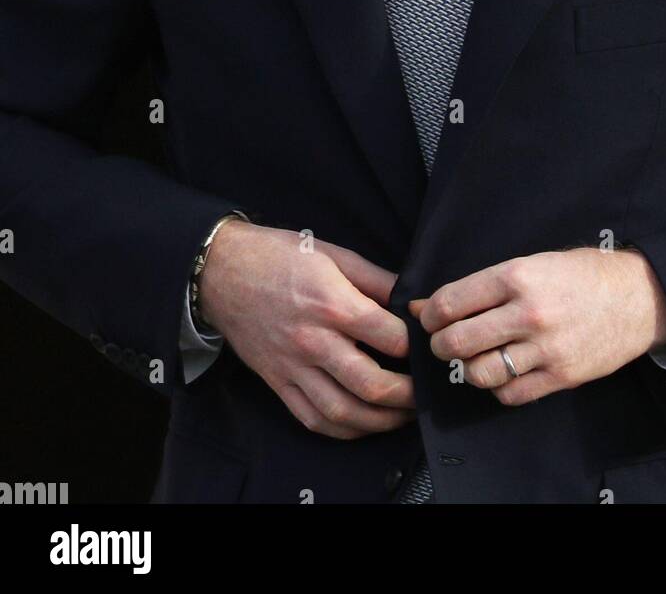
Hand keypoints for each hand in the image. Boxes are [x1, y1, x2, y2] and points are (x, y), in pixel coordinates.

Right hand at [199, 220, 415, 437]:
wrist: (222, 272)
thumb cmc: (278, 256)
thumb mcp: (333, 254)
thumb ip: (375, 279)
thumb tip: (410, 300)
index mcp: (332, 304)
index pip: (389, 338)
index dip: (416, 345)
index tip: (426, 345)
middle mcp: (314, 341)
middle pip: (371, 385)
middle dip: (407, 395)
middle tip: (424, 391)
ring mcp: (293, 367)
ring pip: (343, 412)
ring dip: (380, 422)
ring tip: (402, 415)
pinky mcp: (277, 382)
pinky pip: (312, 419)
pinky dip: (343, 430)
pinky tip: (362, 424)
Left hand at [408, 246, 665, 405]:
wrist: (638, 297)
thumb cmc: (582, 274)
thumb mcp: (533, 262)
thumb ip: (485, 284)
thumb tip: (431, 304)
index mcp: (518, 276)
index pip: (452, 302)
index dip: (430, 313)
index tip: (429, 317)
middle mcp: (528, 313)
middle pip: (459, 341)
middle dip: (440, 345)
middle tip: (442, 343)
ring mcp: (545, 348)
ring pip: (480, 373)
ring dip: (466, 369)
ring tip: (470, 359)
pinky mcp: (560, 376)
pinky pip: (510, 394)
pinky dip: (497, 388)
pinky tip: (500, 373)